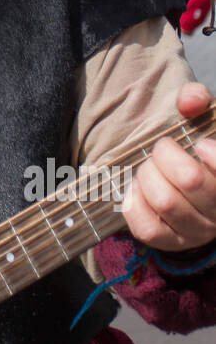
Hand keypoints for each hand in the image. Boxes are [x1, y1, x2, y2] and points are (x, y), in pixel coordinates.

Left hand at [122, 83, 215, 251]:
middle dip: (166, 157)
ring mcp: (197, 231)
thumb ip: (197, 100)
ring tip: (148, 168)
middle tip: (161, 150)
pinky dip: (135, 203)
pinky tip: (136, 189)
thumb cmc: (194, 148)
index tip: (199, 143)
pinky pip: (148, 228)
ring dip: (148, 177)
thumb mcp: (202, 120)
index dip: (214, 156)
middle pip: (190, 181)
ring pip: (167, 203)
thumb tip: (189, 102)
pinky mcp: (170, 242)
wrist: (183, 181)